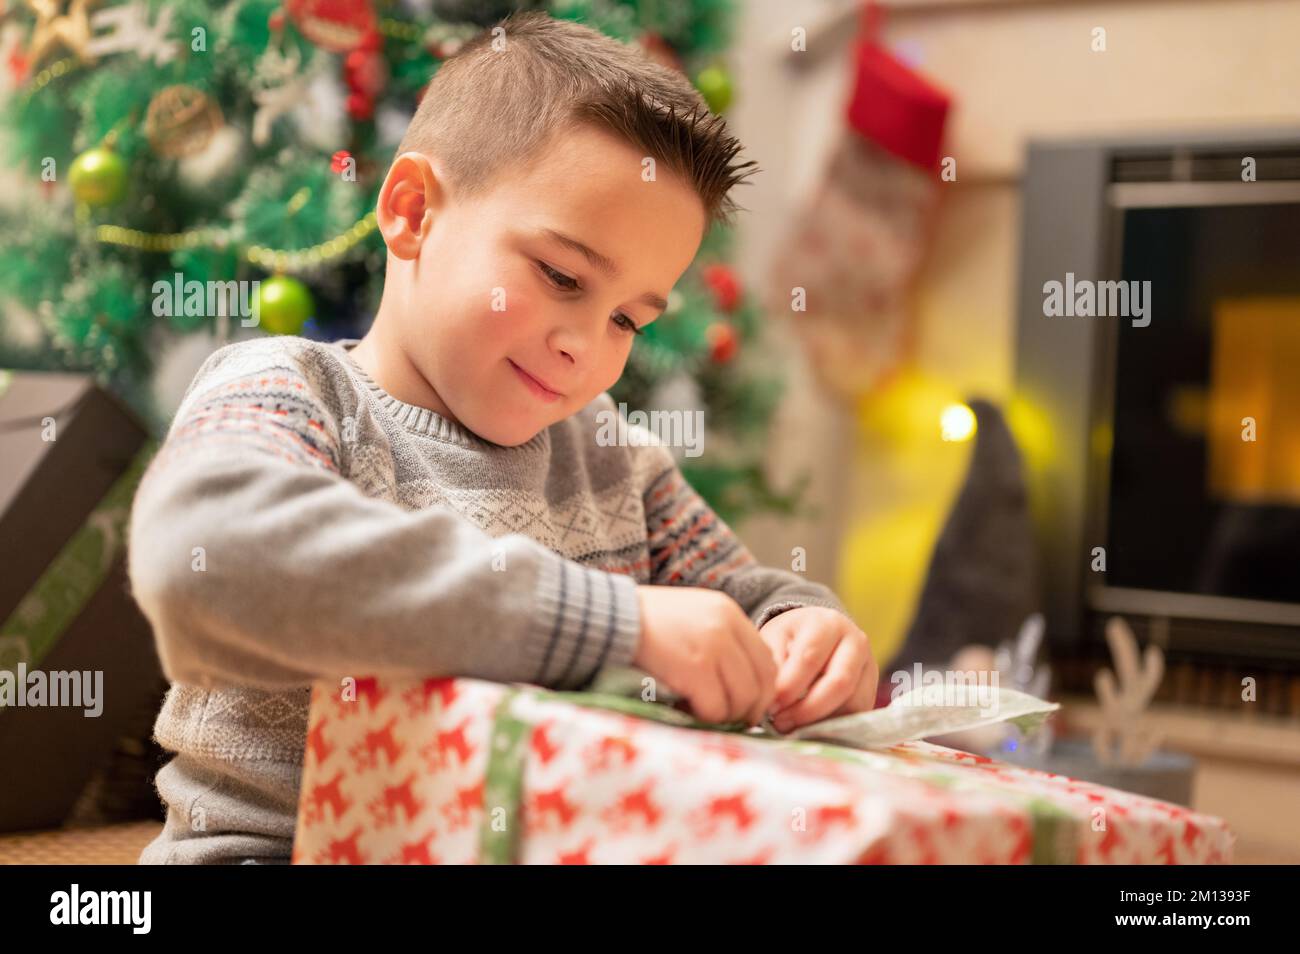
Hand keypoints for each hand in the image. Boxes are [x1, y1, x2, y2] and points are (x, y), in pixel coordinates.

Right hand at [632, 585, 777, 726]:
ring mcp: (714, 648)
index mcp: (729, 613)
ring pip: (742, 699)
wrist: (608, 616)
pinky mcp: (695, 669)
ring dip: (724, 716)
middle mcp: (727, 627)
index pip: (766, 660)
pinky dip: (703, 718)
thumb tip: (738, 683)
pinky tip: (684, 709)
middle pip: (761, 683)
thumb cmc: (643, 621)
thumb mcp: (691, 617)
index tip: (745, 706)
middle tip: (728, 721)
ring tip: (700, 713)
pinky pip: (714, 709)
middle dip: (748, 709)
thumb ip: (719, 640)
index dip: (761, 690)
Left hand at [760, 606, 876, 732]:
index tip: (771, 706)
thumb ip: (773, 665)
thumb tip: (772, 699)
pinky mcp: (872, 690)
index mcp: (828, 624)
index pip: (811, 658)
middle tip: (780, 722)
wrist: (817, 634)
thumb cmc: (791, 638)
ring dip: (820, 722)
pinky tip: (808, 727)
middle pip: (840, 683)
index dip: (790, 686)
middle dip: (808, 710)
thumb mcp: (774, 639)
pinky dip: (832, 726)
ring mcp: (869, 667)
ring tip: (790, 726)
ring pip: (852, 704)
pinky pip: (857, 715)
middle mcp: (856, 642)